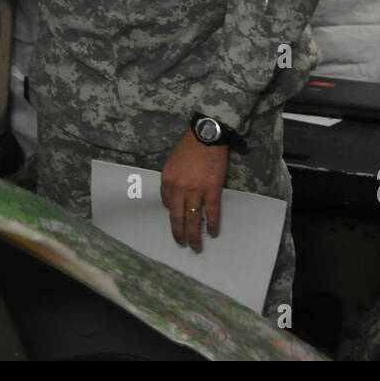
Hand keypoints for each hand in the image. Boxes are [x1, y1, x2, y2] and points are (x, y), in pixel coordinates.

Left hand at [160, 126, 227, 250]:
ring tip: (195, 245)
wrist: (206, 135)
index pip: (166, 202)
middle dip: (179, 232)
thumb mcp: (172, 161)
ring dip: (194, 234)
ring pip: (193, 218)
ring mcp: (195, 190)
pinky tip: (213, 232)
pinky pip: (211, 212)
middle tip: (181, 242)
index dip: (171, 211)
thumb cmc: (189, 146)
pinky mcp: (212, 190)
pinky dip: (212, 224)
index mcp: (167, 180)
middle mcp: (179, 188)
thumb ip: (172, 179)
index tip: (177, 217)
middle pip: (177, 216)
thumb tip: (174, 196)